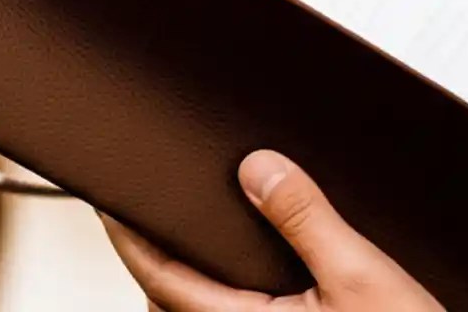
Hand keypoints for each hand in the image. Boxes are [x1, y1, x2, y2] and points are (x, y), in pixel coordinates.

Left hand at [101, 150, 443, 311]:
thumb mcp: (358, 276)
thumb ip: (304, 218)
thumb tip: (258, 169)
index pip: (161, 279)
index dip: (129, 237)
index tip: (109, 199)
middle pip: (173, 298)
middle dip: (159, 252)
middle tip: (152, 202)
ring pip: (204, 309)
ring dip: (192, 273)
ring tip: (198, 223)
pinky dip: (227, 287)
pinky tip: (254, 259)